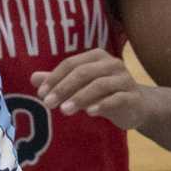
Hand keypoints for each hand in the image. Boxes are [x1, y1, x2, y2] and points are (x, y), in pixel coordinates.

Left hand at [33, 50, 152, 129]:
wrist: (137, 106)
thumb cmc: (104, 93)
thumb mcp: (80, 86)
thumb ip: (59, 81)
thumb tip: (33, 78)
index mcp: (97, 57)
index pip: (71, 64)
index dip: (54, 78)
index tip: (41, 94)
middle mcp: (111, 64)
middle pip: (83, 72)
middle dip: (63, 88)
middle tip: (48, 104)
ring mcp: (124, 79)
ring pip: (99, 85)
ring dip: (79, 97)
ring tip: (64, 111)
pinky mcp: (132, 96)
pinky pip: (116, 98)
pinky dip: (102, 104)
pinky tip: (89, 113)